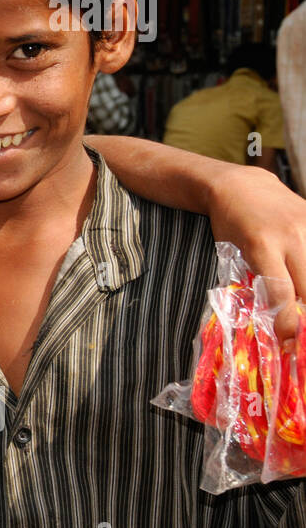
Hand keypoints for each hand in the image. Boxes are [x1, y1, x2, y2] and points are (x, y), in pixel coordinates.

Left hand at [206, 164, 305, 341]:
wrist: (240, 186)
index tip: (287, 341)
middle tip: (299, 329)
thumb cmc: (230, 226)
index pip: (283, 293)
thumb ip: (257, 283)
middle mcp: (290, 235)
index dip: (287, 323)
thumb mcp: (232, 255)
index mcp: (261, 246)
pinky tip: (303, 277)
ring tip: (302, 306)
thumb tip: (276, 322)